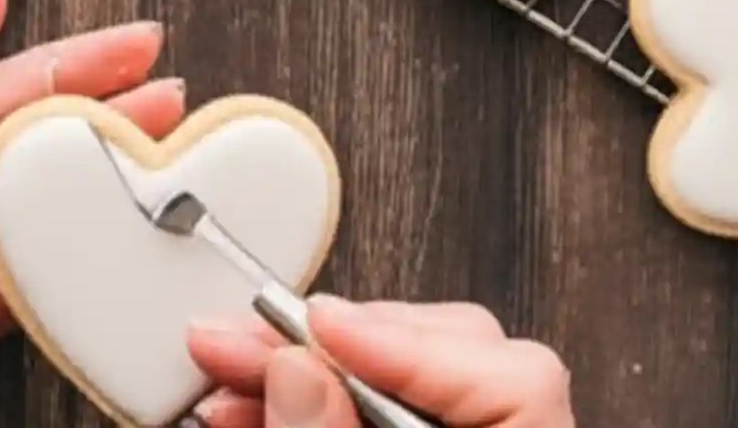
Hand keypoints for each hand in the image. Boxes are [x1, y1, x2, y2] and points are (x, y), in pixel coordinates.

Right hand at [188, 297, 573, 427]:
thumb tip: (298, 369)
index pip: (513, 385)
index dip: (407, 344)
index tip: (317, 327)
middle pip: (449, 357)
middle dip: (327, 345)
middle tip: (235, 343)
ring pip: (401, 379)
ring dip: (300, 371)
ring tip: (224, 377)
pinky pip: (378, 409)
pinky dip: (309, 400)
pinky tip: (249, 404)